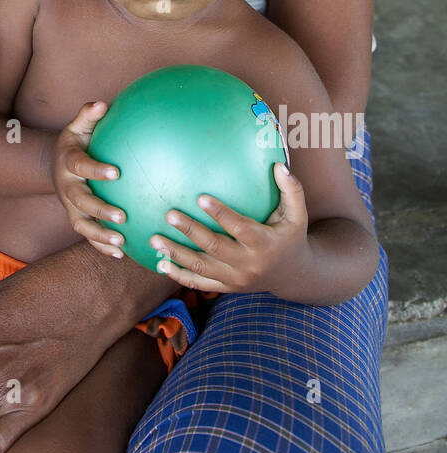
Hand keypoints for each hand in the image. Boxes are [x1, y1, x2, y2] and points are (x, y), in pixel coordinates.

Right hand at [51, 100, 127, 257]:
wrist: (55, 164)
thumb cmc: (76, 142)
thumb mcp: (78, 126)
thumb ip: (88, 115)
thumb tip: (102, 103)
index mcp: (68, 162)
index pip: (80, 166)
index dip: (96, 170)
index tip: (116, 172)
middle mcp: (67, 187)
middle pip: (80, 202)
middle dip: (99, 211)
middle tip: (122, 217)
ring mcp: (70, 206)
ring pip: (81, 225)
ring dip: (100, 235)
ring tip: (122, 242)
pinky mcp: (76, 218)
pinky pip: (87, 236)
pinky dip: (101, 246)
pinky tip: (122, 253)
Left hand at [149, 162, 309, 294]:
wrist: (292, 275)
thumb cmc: (291, 236)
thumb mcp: (297, 215)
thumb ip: (291, 190)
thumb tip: (278, 165)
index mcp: (264, 244)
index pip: (239, 228)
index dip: (220, 214)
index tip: (200, 197)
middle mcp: (248, 264)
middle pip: (215, 248)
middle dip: (191, 231)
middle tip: (169, 214)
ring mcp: (236, 279)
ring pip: (202, 268)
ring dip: (177, 254)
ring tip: (154, 238)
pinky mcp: (226, 287)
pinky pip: (199, 283)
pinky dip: (179, 275)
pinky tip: (160, 263)